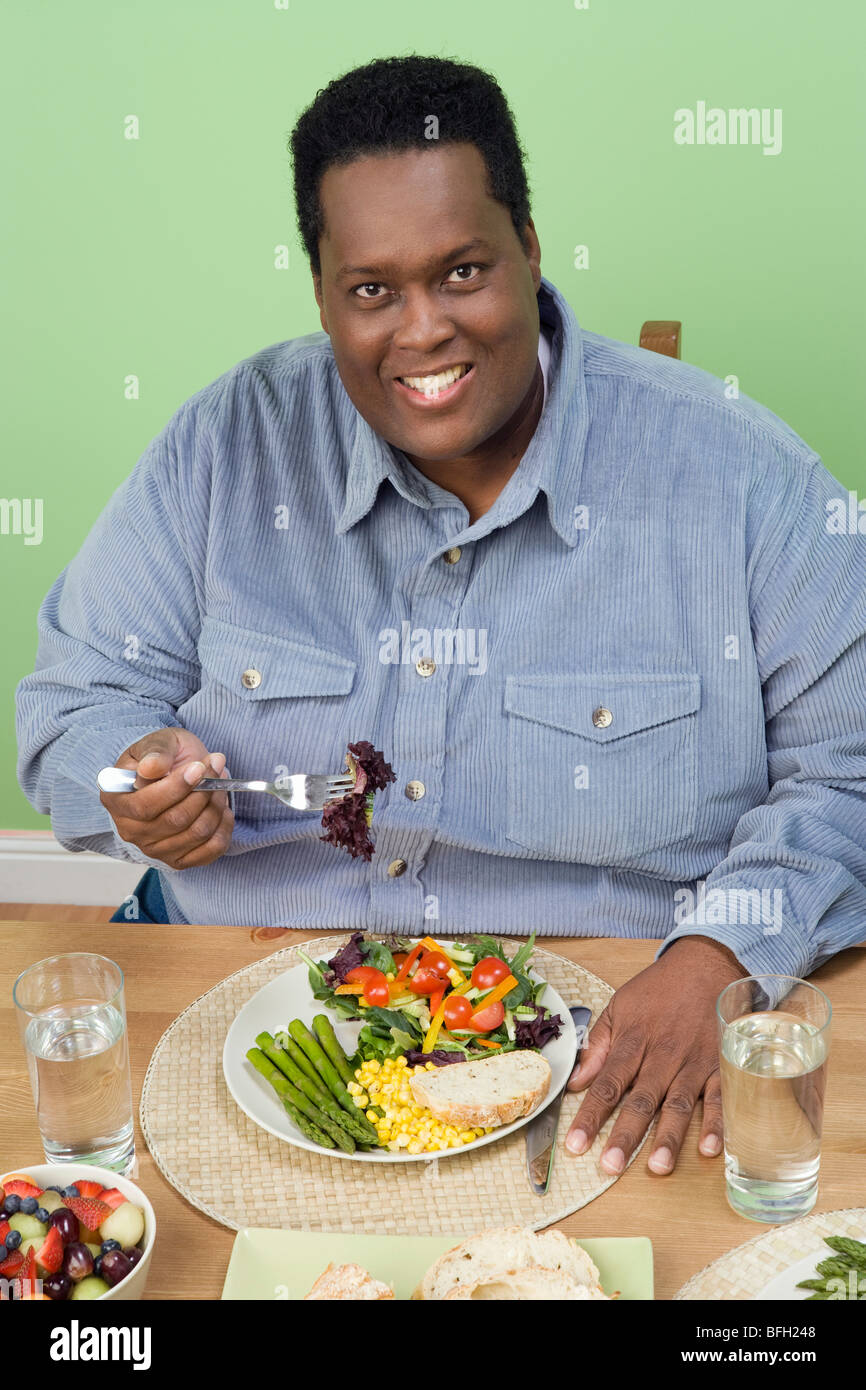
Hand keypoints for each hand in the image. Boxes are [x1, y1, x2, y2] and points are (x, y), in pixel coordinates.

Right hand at [100, 726, 233, 868]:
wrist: (177, 771)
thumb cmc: (165, 756)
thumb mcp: (159, 741)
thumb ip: (155, 752)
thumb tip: (151, 767)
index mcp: (116, 799)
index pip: (145, 805)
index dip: (176, 788)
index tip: (198, 768)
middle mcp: (130, 829)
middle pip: (175, 821)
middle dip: (203, 793)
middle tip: (216, 769)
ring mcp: (153, 849)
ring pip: (196, 833)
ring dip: (216, 806)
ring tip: (219, 784)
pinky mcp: (178, 860)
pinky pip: (210, 851)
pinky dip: (223, 828)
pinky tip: (222, 809)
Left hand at [564, 935, 746, 1176]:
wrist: (706, 963)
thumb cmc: (660, 988)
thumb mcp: (621, 1006)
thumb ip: (598, 1045)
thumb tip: (576, 1081)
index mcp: (634, 1040)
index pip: (607, 1083)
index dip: (591, 1115)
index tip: (576, 1144)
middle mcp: (663, 1054)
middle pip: (641, 1099)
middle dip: (625, 1134)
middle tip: (610, 1166)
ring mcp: (695, 1061)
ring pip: (679, 1104)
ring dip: (669, 1137)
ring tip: (657, 1167)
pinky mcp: (721, 1065)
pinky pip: (719, 1097)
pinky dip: (717, 1123)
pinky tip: (710, 1149)